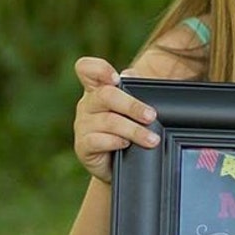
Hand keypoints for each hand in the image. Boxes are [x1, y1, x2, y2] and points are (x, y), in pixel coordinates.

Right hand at [73, 57, 158, 182]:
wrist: (121, 164)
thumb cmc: (127, 130)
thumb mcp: (133, 108)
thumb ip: (134, 88)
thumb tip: (131, 73)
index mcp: (97, 89)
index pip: (87, 69)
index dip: (99, 70)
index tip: (116, 78)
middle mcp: (88, 104)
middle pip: (106, 95)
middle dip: (132, 106)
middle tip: (152, 116)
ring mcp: (82, 125)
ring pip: (108, 121)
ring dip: (134, 130)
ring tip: (151, 139)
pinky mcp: (82, 145)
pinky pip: (98, 140)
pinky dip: (115, 142)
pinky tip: (127, 145)